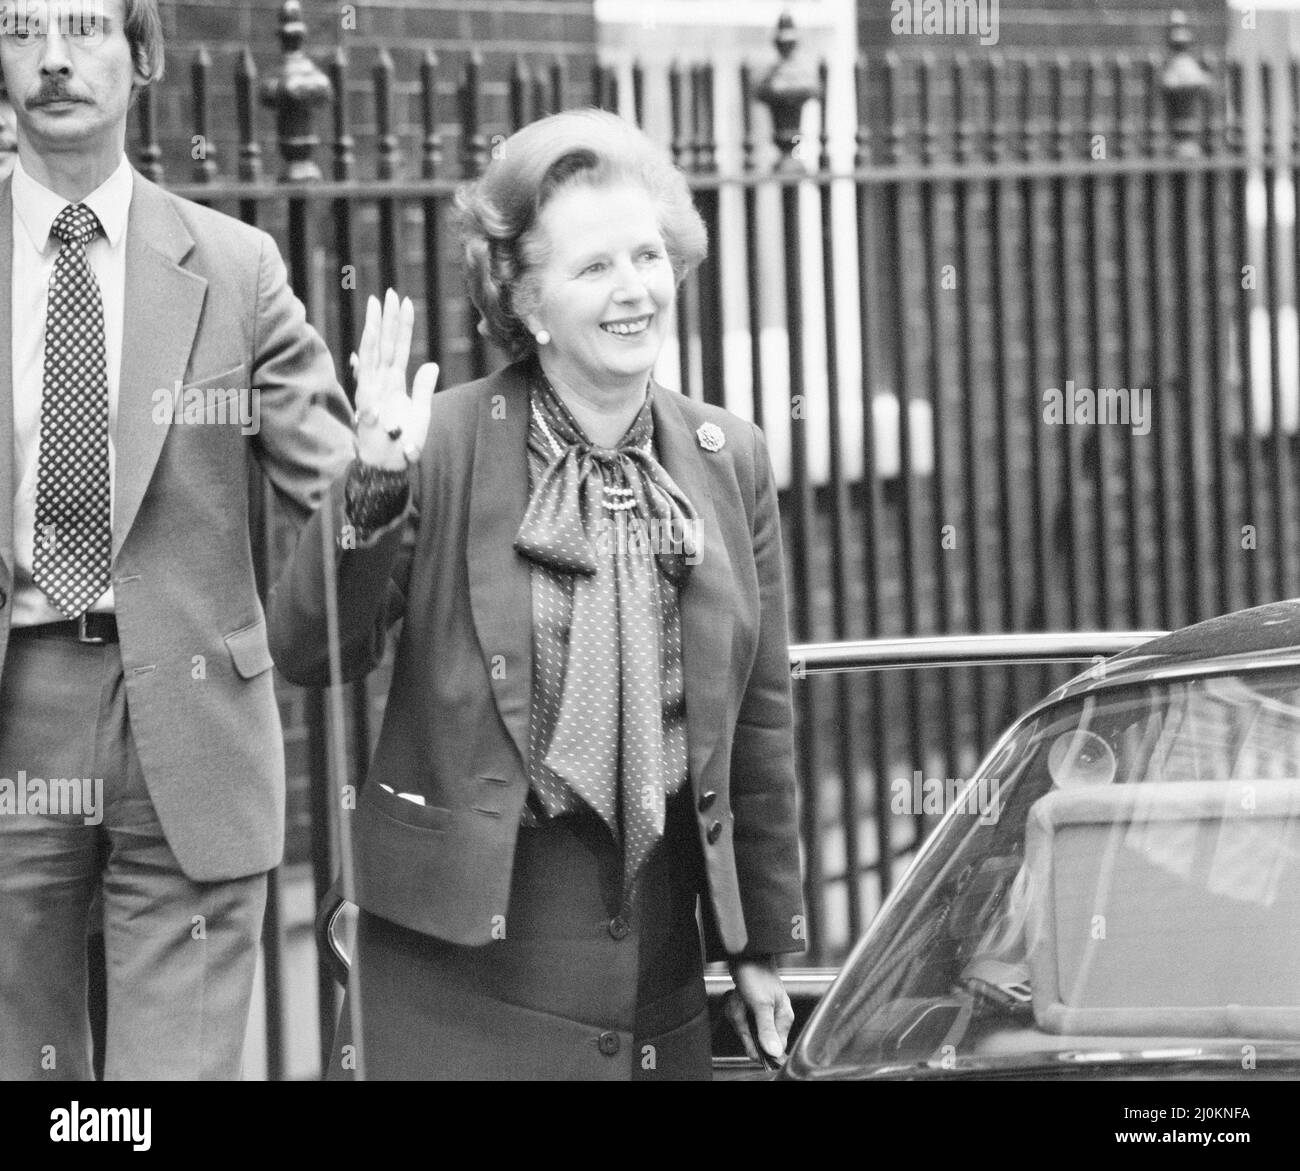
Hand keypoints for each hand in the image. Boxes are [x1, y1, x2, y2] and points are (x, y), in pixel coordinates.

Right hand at [351, 289, 439, 469]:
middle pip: (386, 343)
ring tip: (378, 303)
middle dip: (389, 318)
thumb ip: (423, 387)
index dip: (404, 325)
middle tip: (391, 292)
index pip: (400, 347)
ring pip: (374, 350)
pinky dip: (368, 352)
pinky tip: (370, 334)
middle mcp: (382, 380)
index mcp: (395, 382)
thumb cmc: (403, 442)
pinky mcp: (366, 399)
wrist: (390, 464)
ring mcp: (372, 388)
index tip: (407, 302)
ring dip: (376, 327)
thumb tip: (432, 364)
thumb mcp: (421, 412)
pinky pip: (366, 371)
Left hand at [724, 955, 794, 1068]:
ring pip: (743, 1025)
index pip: (773, 1048)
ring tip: (737, 996)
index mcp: (783, 1018)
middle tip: (741, 1005)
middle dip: (742, 1023)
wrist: (745, 951)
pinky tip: (734, 996)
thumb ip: (767, 1030)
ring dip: (735, 1012)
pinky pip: (738, 1015)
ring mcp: (762, 1011)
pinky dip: (733, 1007)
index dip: (757, 1046)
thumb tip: (775, 1054)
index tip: (746, 1032)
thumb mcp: (761, 1004)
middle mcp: (775, 1017)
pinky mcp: (751, 1005)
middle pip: (754, 1036)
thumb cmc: (756, 973)